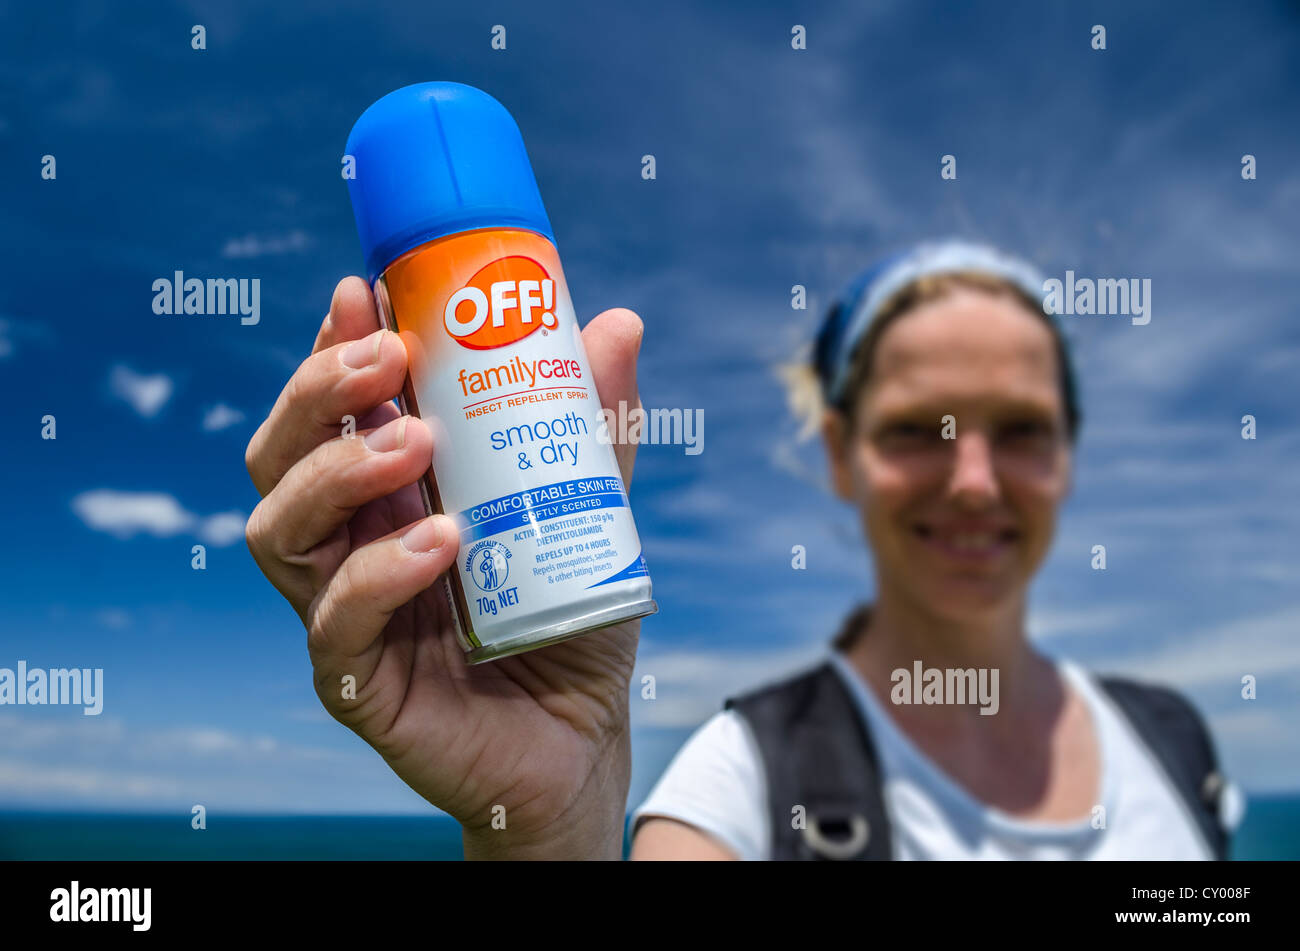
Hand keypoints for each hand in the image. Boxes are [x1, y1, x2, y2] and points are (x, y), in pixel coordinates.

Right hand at [244, 277, 645, 858]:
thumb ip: (592, 429)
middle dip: (318, 394)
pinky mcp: (356, 681)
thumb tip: (617, 323)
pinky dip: (379, 574)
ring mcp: (343, 611)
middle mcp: (350, 543)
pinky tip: (437, 543)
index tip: (361, 289)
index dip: (333, 347)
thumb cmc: (569, 616)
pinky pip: (336, 623)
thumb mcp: (590, 508)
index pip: (334, 410)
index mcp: (389, 493)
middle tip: (385, 359)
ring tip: (415, 445)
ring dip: (339, 473)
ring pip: (282, 530)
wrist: (584, 736)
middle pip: (281, 457)